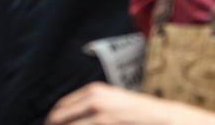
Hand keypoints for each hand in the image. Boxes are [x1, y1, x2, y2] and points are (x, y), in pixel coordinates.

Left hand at [46, 83, 205, 124]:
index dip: (53, 122)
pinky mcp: (104, 124)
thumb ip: (91, 106)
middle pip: (57, 119)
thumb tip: (65, 119)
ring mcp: (99, 115)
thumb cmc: (137, 113)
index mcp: (93, 92)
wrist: (161, 118)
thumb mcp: (113, 102)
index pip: (59, 109)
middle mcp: (94, 100)